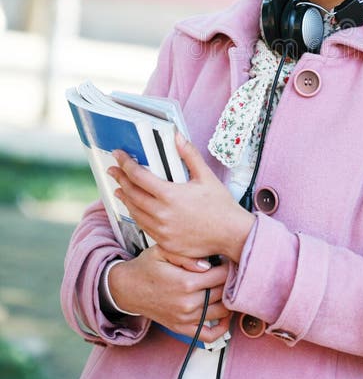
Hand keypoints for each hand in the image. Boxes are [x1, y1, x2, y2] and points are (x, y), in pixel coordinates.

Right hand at [108, 246, 231, 340]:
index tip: (229, 260)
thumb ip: (186, 255)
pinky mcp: (182, 328)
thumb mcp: (162, 251)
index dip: (230, 266)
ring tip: (229, 288)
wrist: (127, 289)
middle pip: (223, 292)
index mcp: (185, 282)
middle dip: (231, 281)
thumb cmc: (146, 267)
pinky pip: (209, 335)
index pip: (221, 275)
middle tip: (233, 273)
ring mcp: (186, 318)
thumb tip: (208, 265)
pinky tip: (225, 316)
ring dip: (229, 300)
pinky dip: (222, 328)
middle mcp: (188, 303)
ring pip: (221, 311)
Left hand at [109, 133, 254, 261]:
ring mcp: (162, 230)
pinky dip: (137, 214)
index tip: (119, 155)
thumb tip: (176, 136)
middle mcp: (162, 214)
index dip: (126, 164)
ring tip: (120, 189)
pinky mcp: (164, 242)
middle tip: (113, 170)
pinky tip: (136, 209)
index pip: (139, 177)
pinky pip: (144, 226)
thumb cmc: (221, 205)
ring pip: (135, 212)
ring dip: (125, 198)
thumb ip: (189, 155)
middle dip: (120, 179)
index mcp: (171, 195)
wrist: (231, 235)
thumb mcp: (206, 176)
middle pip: (132, 194)